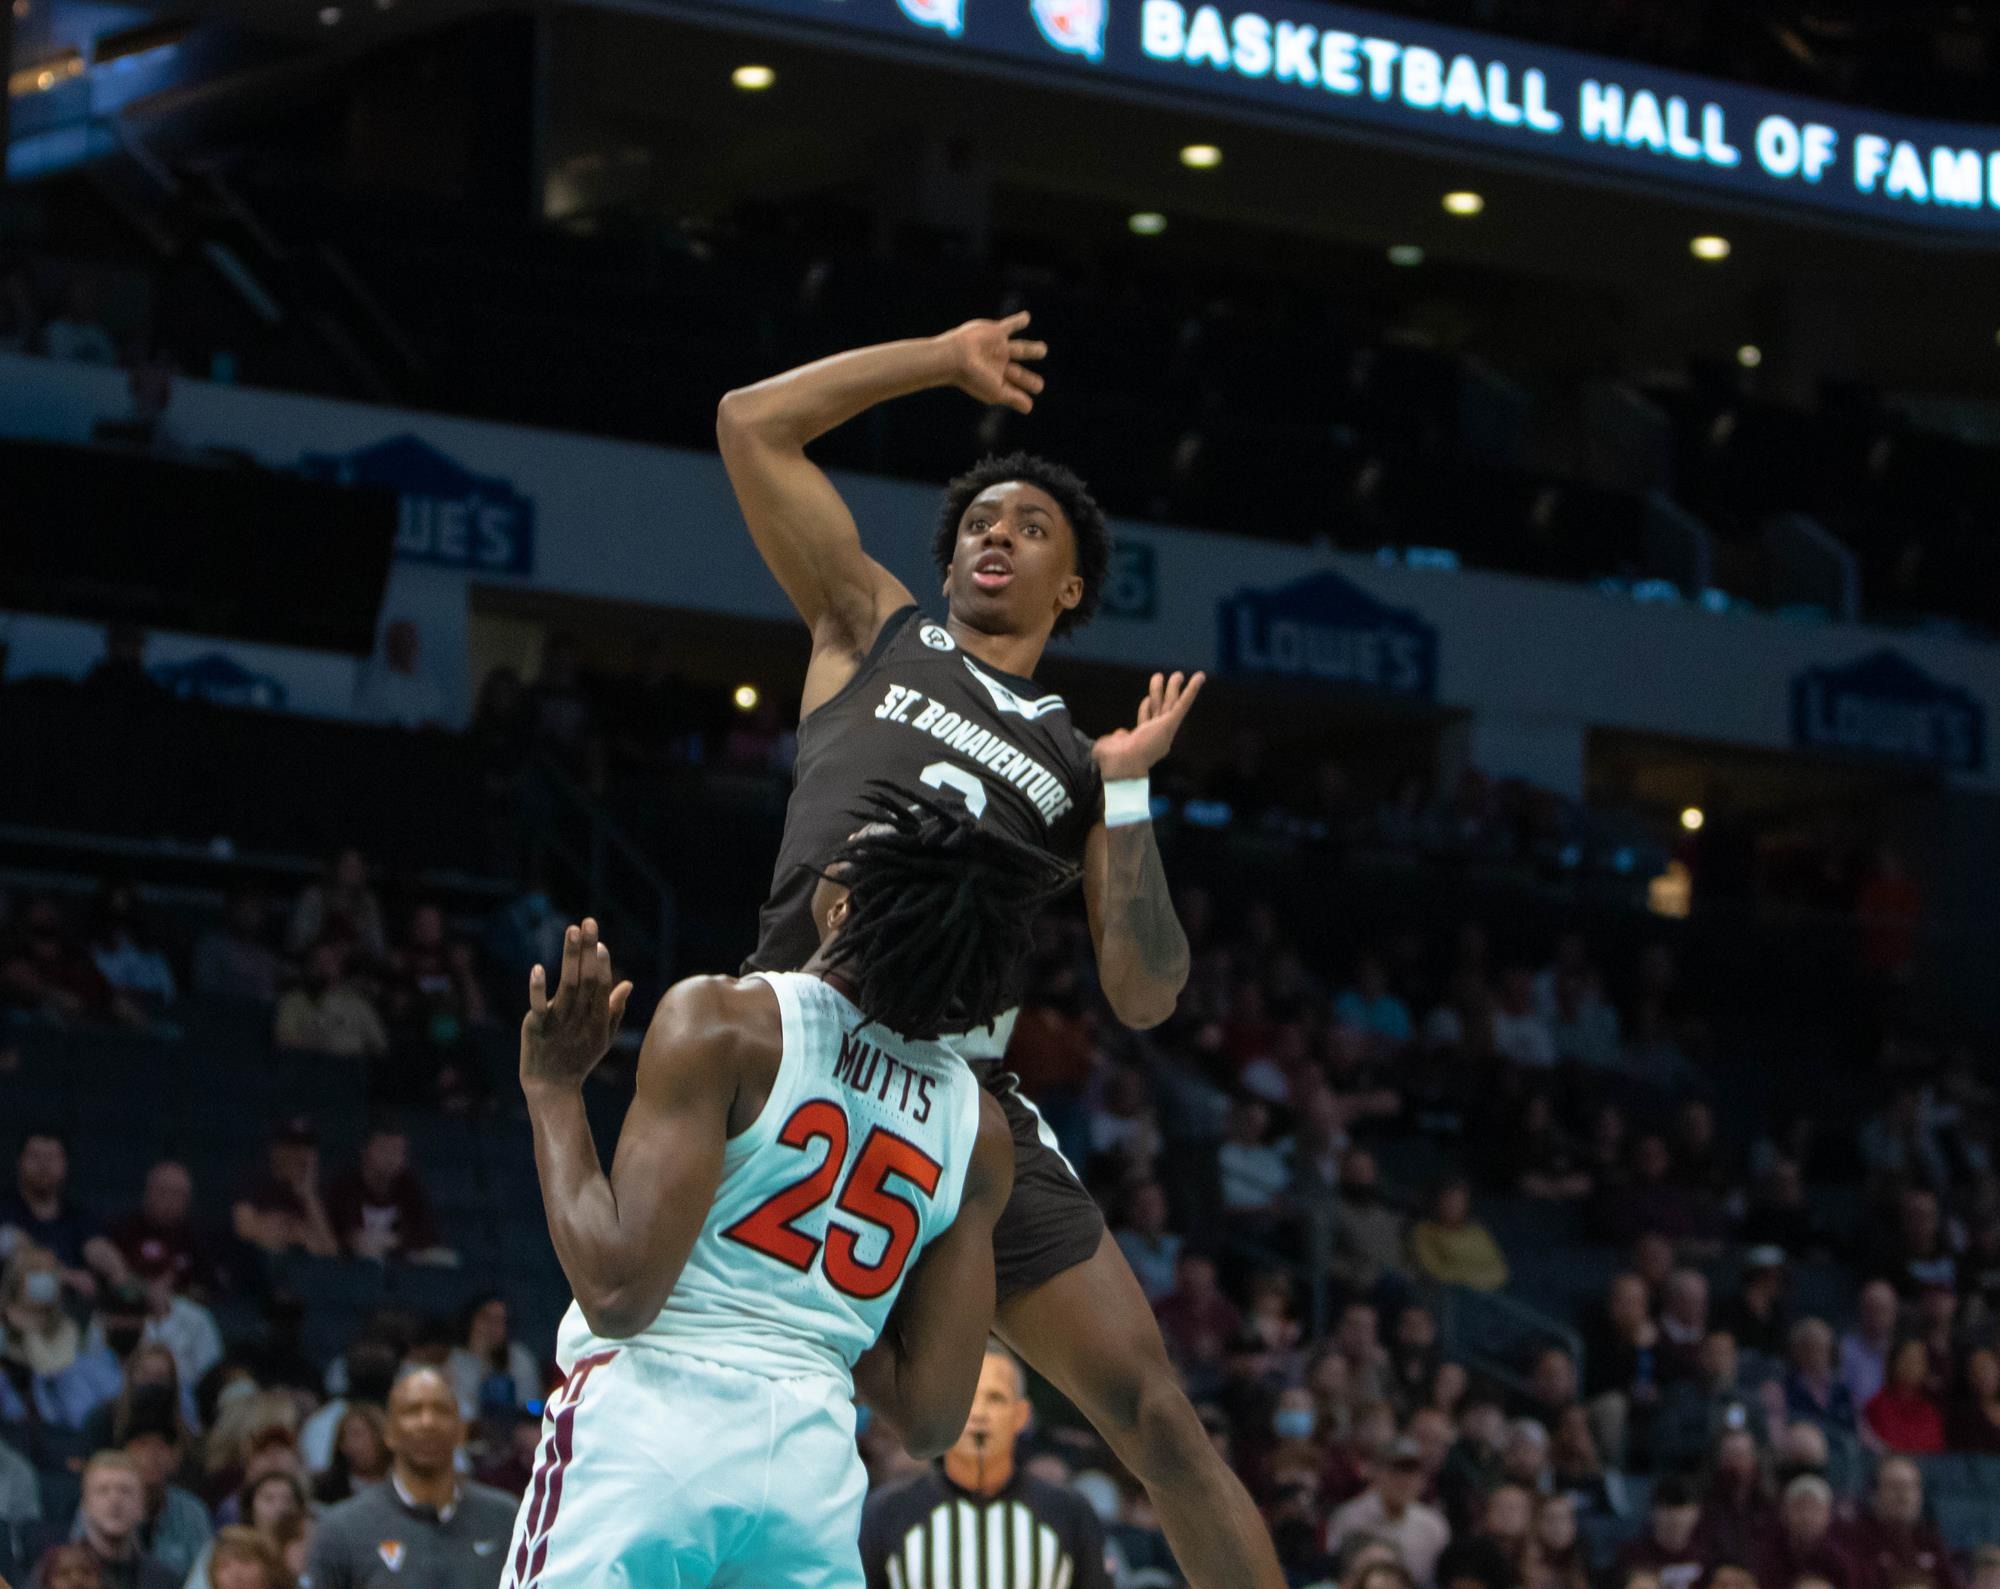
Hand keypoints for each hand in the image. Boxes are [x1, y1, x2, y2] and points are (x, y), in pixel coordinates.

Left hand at [521, 918, 633, 1093]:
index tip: (600, 942)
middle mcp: (581, 1018)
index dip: (602, 964)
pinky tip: (538, 968)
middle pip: (587, 978)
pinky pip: (539, 1006)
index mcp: (598, 1020)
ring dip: (570, 956)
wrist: (552, 1088)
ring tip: (572, 931)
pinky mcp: (536, 1028)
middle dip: (588, 949)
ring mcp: (559, 1023)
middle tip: (589, 921)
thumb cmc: (579, 1060)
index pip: (602, 987)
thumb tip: (627, 983)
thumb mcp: (603, 1037)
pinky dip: (538, 988)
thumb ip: (614, 1009)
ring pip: (567, 984)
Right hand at [935, 311, 1045, 413]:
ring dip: (1032, 350)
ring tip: (1043, 350)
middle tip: (1039, 386)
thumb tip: (1029, 409)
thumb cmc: (973, 377)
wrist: (956, 355)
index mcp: (997, 380)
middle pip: (1018, 372)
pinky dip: (1018, 321)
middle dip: (1027, 379)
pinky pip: (1010, 325)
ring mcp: (998, 348)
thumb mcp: (996, 392)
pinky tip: (1027, 317)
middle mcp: (998, 364)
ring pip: (1020, 349)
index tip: (1035, 394)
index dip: (1024, 393)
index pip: (1014, 388)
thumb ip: (1013, 398)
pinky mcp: (996, 332)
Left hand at [1092, 670, 1204, 780]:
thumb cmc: (1113, 760)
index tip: (1146, 699)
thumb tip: (1120, 734)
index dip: (1146, 709)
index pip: (1147, 720)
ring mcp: (1165, 729)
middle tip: (1165, 680)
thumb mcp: (1111, 745)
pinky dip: (1192, 690)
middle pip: (1161, 709)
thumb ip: (1118, 739)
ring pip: (1171, 704)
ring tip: (1178, 674)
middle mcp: (1157, 735)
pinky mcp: (1170, 724)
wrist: (1123, 765)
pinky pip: (1183, 705)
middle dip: (1163, 695)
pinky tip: (1199, 677)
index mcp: (1143, 741)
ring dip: (1174, 688)